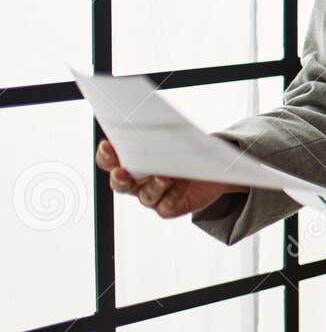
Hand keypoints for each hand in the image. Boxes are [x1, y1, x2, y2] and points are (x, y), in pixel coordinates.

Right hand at [95, 139, 242, 217]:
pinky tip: (182, 183)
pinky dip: (173, 194)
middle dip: (118, 177)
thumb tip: (150, 123)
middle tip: (121, 171)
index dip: (106, 155)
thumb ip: (159, 135)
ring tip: (163, 177)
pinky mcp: (169, 208)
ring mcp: (153, 196)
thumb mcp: (175, 138)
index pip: (109, 161)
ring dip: (154, 186)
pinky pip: (166, 205)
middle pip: (120, 183)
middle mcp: (138, 182)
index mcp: (132, 162)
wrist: (212, 169)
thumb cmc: (187, 152)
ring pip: (146, 196)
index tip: (107, 145)